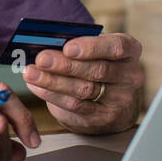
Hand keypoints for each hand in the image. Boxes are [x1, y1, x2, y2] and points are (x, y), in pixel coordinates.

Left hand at [21, 33, 142, 134]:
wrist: (111, 100)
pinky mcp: (104, 117)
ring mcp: (120, 99)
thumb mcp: (94, 51)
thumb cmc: (98, 65)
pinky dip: (52, 95)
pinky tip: (37, 87)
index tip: (68, 47)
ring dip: (53, 81)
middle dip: (66, 65)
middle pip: (98, 70)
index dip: (92, 47)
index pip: (117, 47)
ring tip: (31, 73)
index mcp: (130, 52)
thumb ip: (76, 46)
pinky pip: (76, 106)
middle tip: (42, 59)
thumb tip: (44, 43)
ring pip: (84, 89)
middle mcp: (130, 76)